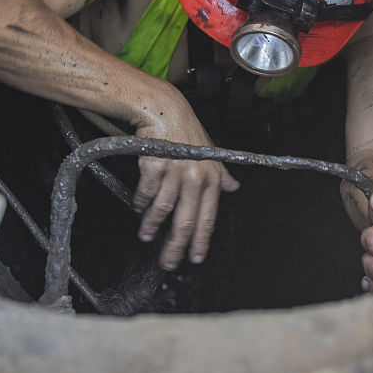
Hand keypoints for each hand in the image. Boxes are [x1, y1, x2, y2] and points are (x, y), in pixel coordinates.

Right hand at [133, 111, 239, 270]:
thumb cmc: (186, 131)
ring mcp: (174, 172)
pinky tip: (139, 208)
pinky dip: (141, 203)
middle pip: (186, 221)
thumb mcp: (209, 152)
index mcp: (211, 178)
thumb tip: (234, 187)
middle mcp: (195, 177)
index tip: (195, 258)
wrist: (165, 110)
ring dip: (153, 226)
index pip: (208, 217)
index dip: (201, 241)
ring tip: (147, 236)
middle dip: (176, 246)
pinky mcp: (154, 167)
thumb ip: (221, 173)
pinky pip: (146, 193)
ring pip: (163, 209)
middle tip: (168, 262)